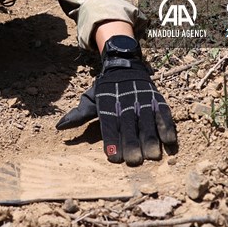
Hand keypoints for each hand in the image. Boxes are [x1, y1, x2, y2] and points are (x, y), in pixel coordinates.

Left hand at [56, 55, 176, 164]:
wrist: (125, 65)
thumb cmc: (107, 90)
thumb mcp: (91, 99)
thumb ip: (78, 115)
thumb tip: (59, 127)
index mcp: (108, 104)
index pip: (109, 124)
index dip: (112, 141)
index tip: (113, 157)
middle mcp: (126, 102)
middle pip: (129, 126)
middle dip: (132, 144)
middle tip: (133, 161)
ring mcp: (144, 101)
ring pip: (148, 122)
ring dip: (150, 140)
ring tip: (151, 156)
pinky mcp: (158, 100)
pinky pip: (165, 115)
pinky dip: (167, 128)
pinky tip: (168, 142)